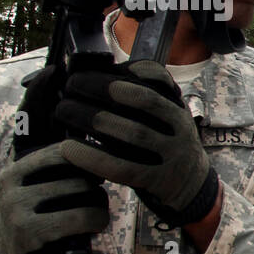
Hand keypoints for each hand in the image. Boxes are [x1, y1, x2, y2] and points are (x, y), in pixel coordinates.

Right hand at [0, 143, 109, 253]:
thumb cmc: (37, 226)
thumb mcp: (36, 197)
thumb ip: (59, 176)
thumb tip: (102, 154)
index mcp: (14, 172)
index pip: (63, 150)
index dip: (90, 161)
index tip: (99, 175)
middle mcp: (12, 186)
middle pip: (79, 172)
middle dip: (99, 188)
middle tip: (100, 202)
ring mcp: (18, 209)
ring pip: (84, 191)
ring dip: (101, 205)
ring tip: (98, 216)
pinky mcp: (32, 232)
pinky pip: (82, 217)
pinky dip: (98, 220)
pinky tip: (96, 227)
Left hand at [54, 60, 219, 227]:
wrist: (191, 184)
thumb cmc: (163, 145)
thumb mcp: (165, 118)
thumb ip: (142, 101)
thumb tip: (95, 76)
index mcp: (178, 107)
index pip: (159, 78)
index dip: (126, 69)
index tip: (95, 68)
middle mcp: (180, 128)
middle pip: (143, 100)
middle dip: (101, 88)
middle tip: (70, 86)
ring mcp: (173, 154)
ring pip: (134, 132)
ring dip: (93, 119)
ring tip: (63, 111)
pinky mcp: (157, 180)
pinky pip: (123, 168)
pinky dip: (93, 157)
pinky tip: (68, 148)